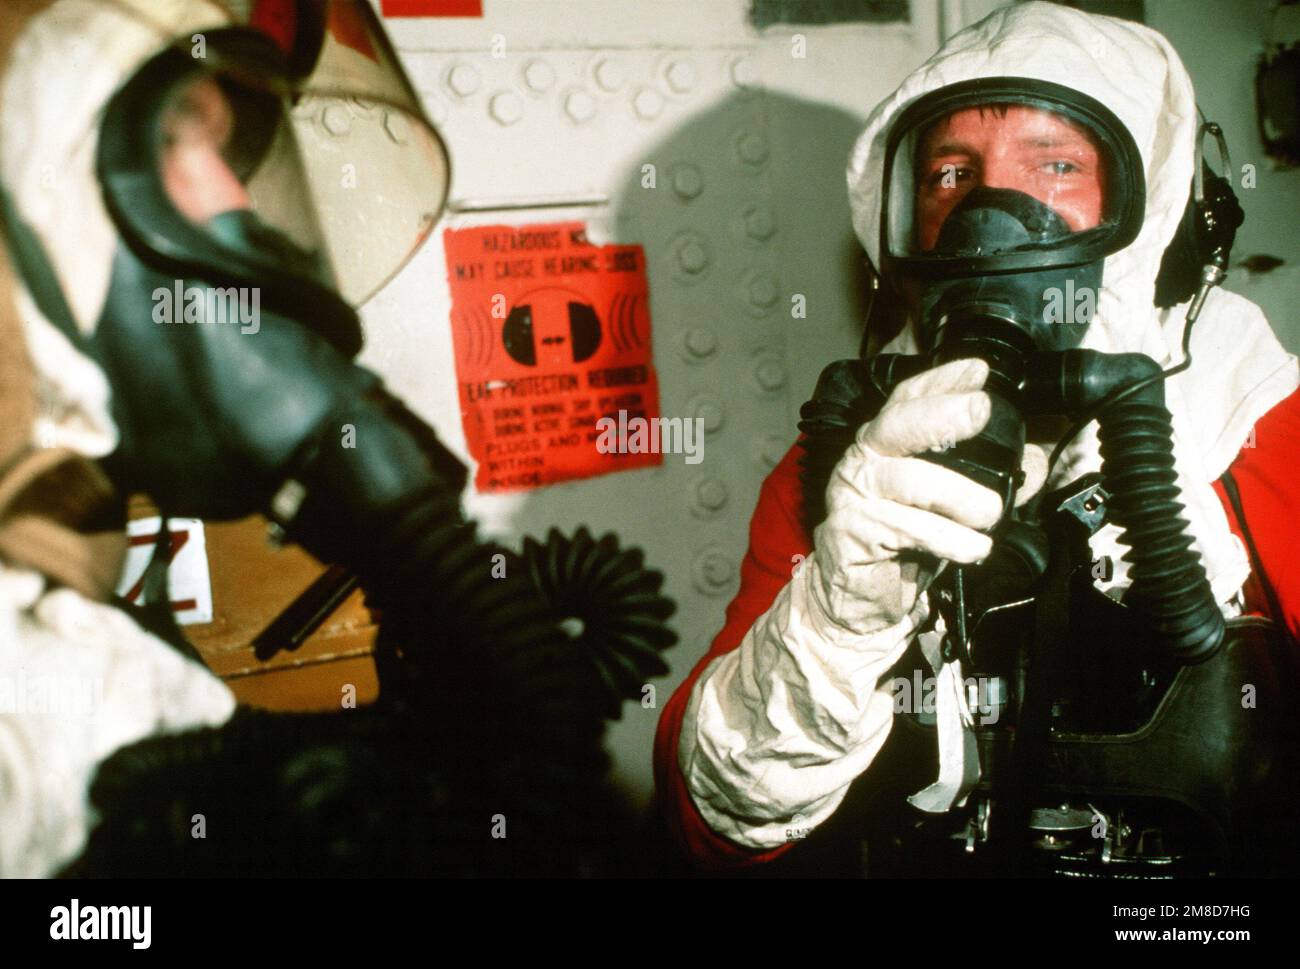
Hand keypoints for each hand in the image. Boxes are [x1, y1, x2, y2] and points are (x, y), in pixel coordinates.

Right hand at [810, 357, 1045, 634]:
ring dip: (961, 497)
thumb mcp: (951, 507)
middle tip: (982, 409)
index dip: (940, 380)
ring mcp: (855, 495)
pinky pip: (909, 529)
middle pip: (897, 424)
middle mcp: (864, 461)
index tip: (978, 369)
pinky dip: (950, 539)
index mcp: (884, 445)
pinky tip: (972, 548)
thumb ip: (992, 480)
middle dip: (943, 413)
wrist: (857, 601)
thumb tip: (1035, 462)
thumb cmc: (903, 546)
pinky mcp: (854, 532)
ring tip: (990, 515)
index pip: (907, 400)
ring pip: (911, 480)